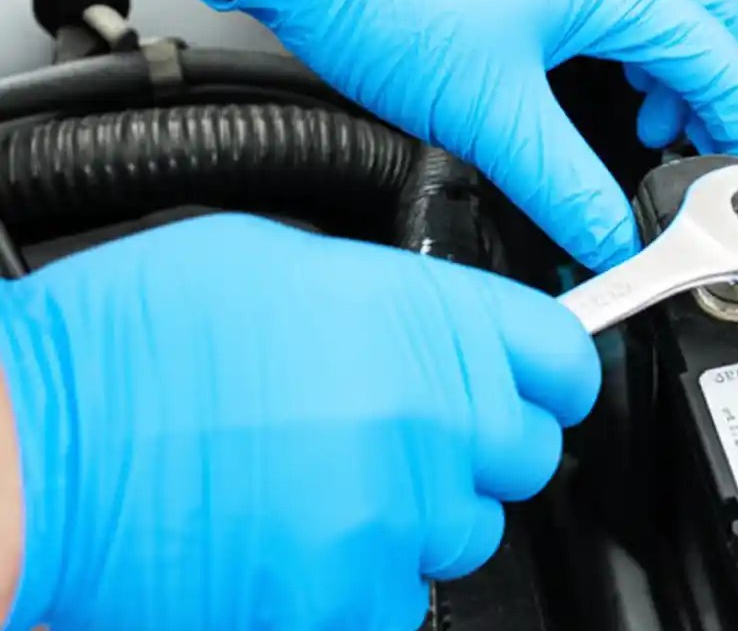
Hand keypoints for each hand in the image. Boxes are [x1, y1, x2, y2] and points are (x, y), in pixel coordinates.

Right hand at [1, 214, 599, 628]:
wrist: (32, 450)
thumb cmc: (129, 345)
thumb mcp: (276, 262)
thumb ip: (389, 299)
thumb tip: (435, 326)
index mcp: (418, 318)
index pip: (563, 356)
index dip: (553, 372)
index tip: (542, 385)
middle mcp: (427, 418)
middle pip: (526, 453)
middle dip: (478, 447)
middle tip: (406, 434)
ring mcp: (393, 519)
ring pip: (466, 533)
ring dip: (418, 515)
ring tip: (325, 485)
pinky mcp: (347, 602)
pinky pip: (401, 597)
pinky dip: (363, 579)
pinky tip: (296, 539)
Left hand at [196, 0, 737, 271]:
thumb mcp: (489, 116)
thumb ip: (564, 186)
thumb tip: (607, 236)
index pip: (716, 62)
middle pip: (705, 19)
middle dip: (715, 91)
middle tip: (706, 150)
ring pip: (657, 1)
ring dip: (667, 65)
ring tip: (648, 123)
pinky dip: (624, 41)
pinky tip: (591, 78)